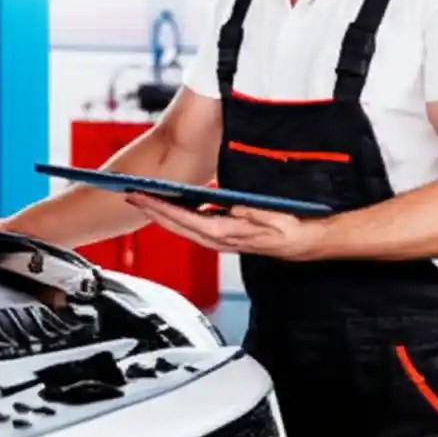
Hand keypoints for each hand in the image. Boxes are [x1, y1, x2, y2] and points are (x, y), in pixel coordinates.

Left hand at [125, 193, 327, 260]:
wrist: (307, 242)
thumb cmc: (292, 229)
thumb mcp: (272, 217)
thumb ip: (248, 213)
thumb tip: (229, 206)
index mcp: (224, 233)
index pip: (182, 218)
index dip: (158, 207)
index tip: (139, 196)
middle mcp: (218, 239)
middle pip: (175, 224)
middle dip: (151, 209)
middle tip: (130, 194)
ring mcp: (220, 239)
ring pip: (182, 226)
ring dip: (162, 212)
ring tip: (145, 197)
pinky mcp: (225, 235)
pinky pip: (194, 225)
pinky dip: (179, 214)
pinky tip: (174, 204)